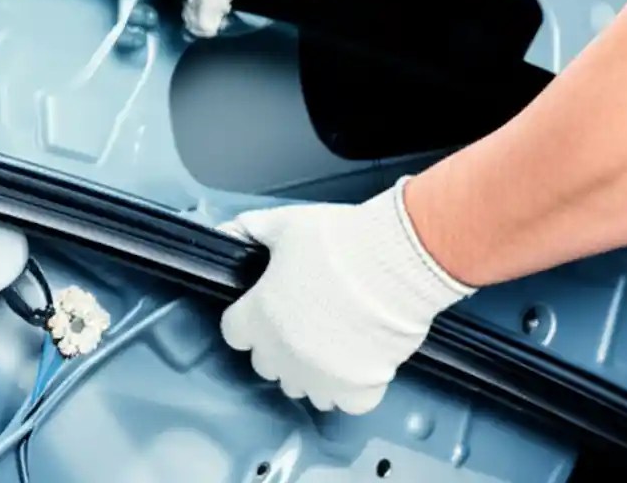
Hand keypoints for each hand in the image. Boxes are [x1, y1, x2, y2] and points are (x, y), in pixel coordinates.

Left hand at [218, 179, 475, 413]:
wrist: (398, 259)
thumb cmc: (342, 239)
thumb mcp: (287, 223)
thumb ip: (251, 230)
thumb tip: (228, 233)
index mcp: (259, 315)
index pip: (235, 333)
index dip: (250, 319)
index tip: (268, 306)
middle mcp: (282, 353)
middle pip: (267, 364)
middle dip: (280, 346)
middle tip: (306, 320)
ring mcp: (319, 376)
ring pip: (302, 388)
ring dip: (311, 370)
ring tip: (335, 343)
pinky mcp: (358, 389)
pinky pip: (346, 403)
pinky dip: (353, 389)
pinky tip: (362, 363)